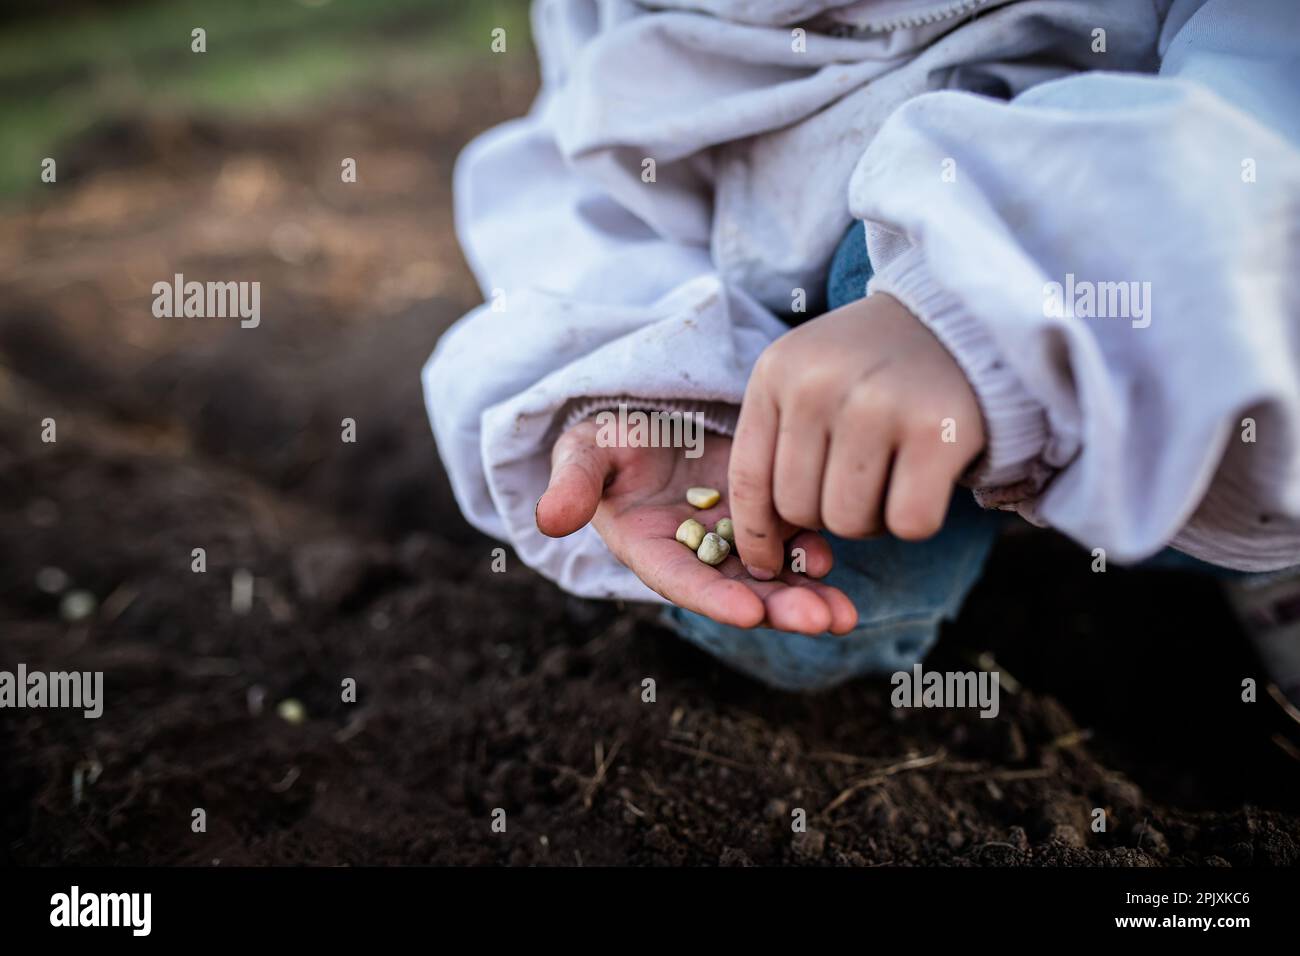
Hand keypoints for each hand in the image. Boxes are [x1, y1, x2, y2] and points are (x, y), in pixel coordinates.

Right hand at [535, 419, 857, 634]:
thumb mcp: (582, 453)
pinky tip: (835, 559)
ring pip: (773, 575)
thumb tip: (548, 518)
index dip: (714, 598)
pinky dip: (814, 554)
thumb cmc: (606, 435)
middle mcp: (695, 553)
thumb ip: (572, 484)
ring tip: (843, 614)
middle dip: (779, 609)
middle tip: (823, 620)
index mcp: (650, 547)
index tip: (748, 613)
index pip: (682, 580)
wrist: (645, 415)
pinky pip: (792, 538)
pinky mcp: (763, 511)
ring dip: (807, 596)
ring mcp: (732, 535)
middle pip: (739, 590)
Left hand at [730, 293, 985, 577]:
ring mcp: (877, 406)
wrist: (962, 317)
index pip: (748, 477)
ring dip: (872, 518)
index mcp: (776, 372)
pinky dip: (917, 518)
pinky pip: (908, 523)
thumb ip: (780, 445)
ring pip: (849, 521)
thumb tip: (762, 548)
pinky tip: (926, 480)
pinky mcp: (935, 431)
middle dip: (828, 513)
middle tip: (861, 483)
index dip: (755, 533)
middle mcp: (818, 385)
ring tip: (892, 475)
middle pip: (799, 509)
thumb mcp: (810, 381)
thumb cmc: (875, 365)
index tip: (765, 562)